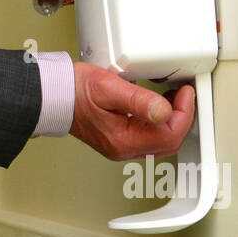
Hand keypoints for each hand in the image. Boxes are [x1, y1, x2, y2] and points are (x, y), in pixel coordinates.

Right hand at [69, 62, 195, 161]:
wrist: (52, 96)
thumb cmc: (74, 90)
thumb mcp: (109, 88)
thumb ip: (139, 100)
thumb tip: (164, 110)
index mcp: (123, 140)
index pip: (169, 134)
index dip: (184, 112)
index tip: (186, 93)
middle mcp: (123, 148)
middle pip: (169, 142)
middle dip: (182, 117)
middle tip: (183, 95)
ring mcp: (120, 145)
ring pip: (161, 141)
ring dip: (172, 120)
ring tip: (173, 98)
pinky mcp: (118, 138)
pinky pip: (148, 136)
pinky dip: (160, 122)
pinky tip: (158, 106)